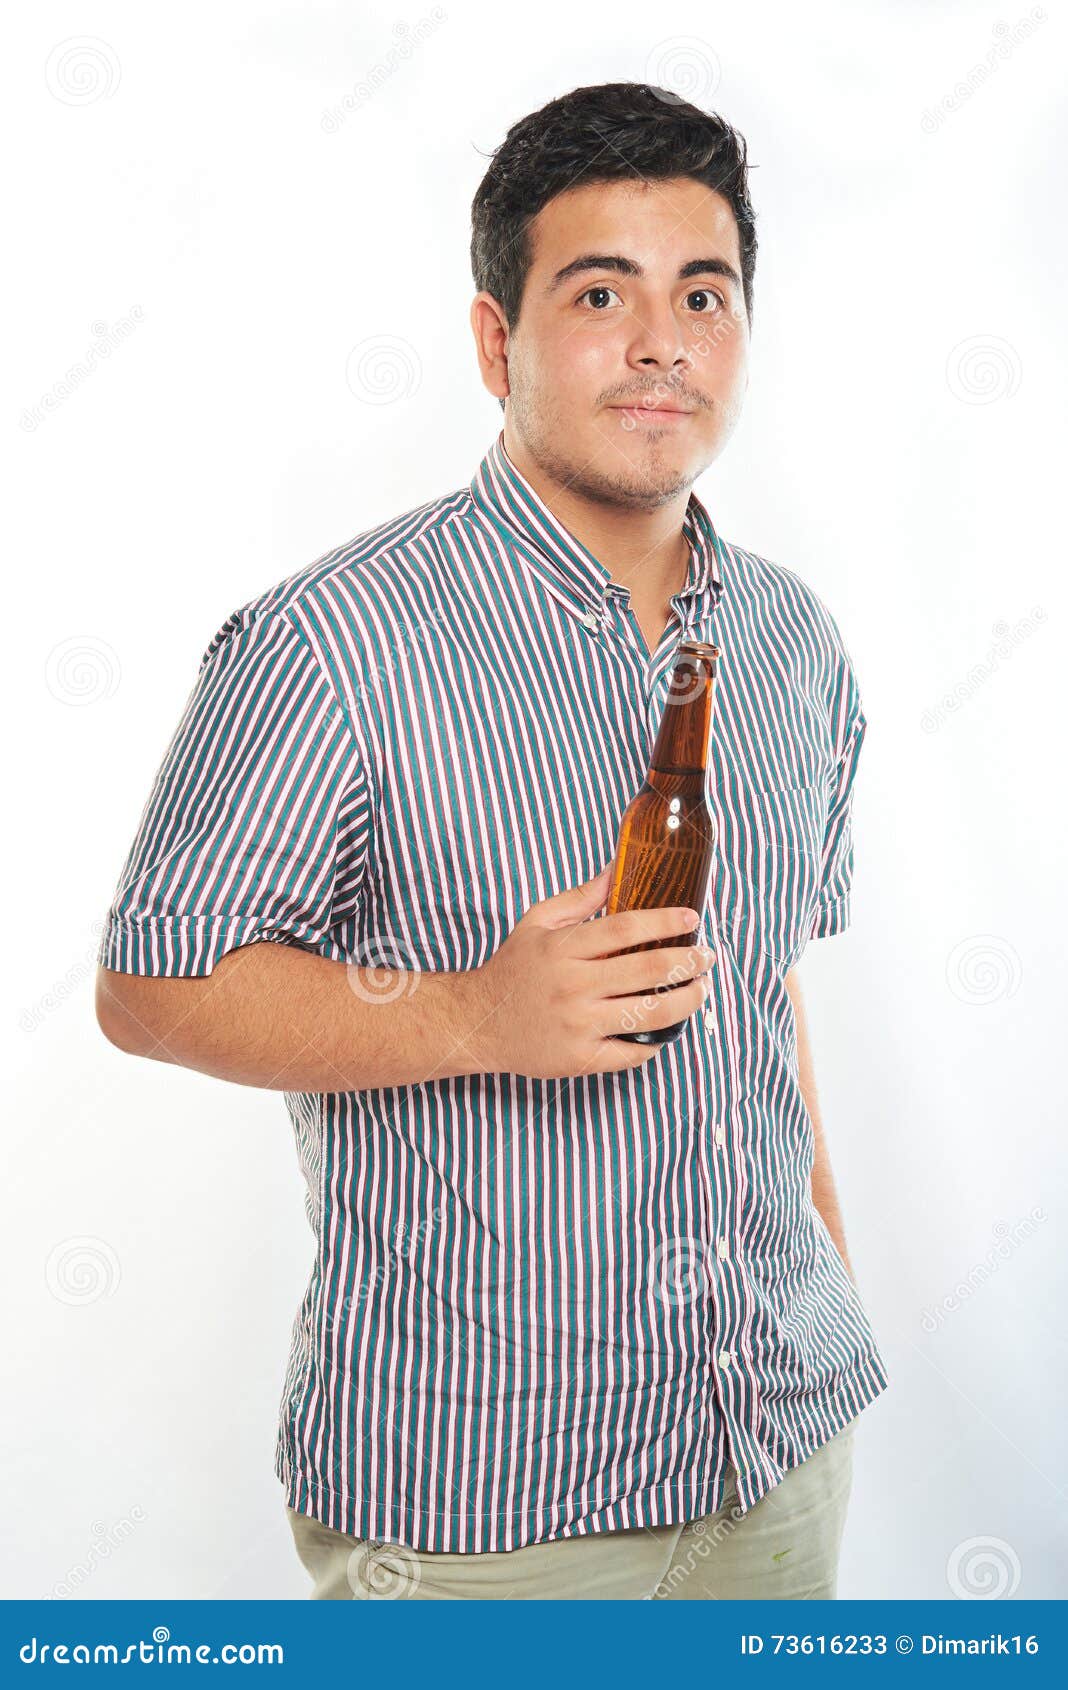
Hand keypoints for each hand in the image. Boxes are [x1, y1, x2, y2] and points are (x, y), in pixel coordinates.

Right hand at [463, 860, 715, 1078]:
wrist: (478, 1022)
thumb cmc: (514, 968)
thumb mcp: (539, 922)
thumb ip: (582, 897)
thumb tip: (618, 868)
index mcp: (563, 948)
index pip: (625, 928)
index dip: (665, 921)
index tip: (692, 917)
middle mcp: (572, 986)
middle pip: (647, 971)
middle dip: (689, 962)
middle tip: (707, 956)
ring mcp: (577, 1025)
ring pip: (649, 1013)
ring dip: (686, 1000)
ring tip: (701, 989)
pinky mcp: (580, 1058)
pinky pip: (632, 1052)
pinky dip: (658, 1040)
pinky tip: (670, 1027)